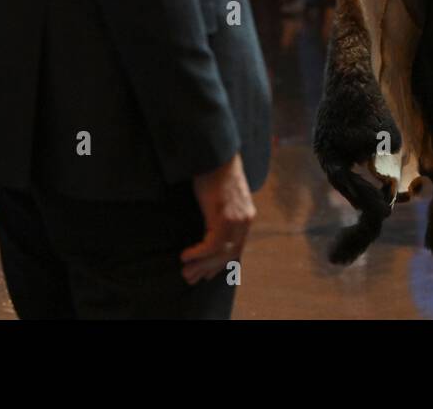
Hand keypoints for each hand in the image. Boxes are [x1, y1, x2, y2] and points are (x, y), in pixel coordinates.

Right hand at [182, 153, 255, 284]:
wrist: (216, 155)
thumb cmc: (215, 173)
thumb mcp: (222, 199)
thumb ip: (221, 215)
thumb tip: (210, 230)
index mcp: (247, 217)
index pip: (237, 249)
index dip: (221, 264)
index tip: (207, 274)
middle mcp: (245, 221)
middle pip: (229, 254)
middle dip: (209, 269)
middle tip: (191, 278)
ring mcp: (237, 220)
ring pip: (220, 253)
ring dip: (201, 264)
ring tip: (186, 272)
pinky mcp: (224, 217)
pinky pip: (212, 244)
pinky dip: (198, 253)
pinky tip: (186, 255)